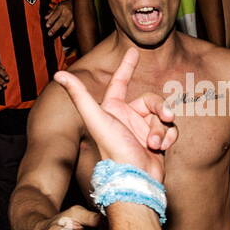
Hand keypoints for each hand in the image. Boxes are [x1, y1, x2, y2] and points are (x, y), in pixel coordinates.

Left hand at [45, 1, 74, 37]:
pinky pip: (72, 28)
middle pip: (61, 21)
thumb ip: (51, 12)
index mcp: (62, 7)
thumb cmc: (65, 5)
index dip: (51, 20)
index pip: (56, 14)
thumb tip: (45, 18)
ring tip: (52, 33)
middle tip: (49, 34)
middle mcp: (68, 11)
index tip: (47, 26)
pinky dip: (67, 33)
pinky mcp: (77, 21)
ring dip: (59, 28)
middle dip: (55, 28)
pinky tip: (63, 37)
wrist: (78, 2)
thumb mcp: (58, 6)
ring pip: (66, 25)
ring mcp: (73, 16)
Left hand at [53, 48, 177, 182]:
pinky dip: (169, 137)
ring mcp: (143, 130)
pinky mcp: (157, 142)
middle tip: (166, 117)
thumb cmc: (113, 149)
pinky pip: (170, 130)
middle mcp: (128, 118)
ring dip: (162, 128)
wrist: (134, 178)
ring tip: (155, 143)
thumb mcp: (95, 118)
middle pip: (152, 100)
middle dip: (161, 108)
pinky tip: (162, 148)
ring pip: (163, 115)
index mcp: (113, 109)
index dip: (127, 66)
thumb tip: (58, 73)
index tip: (134, 51)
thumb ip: (79, 95)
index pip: (120, 82)